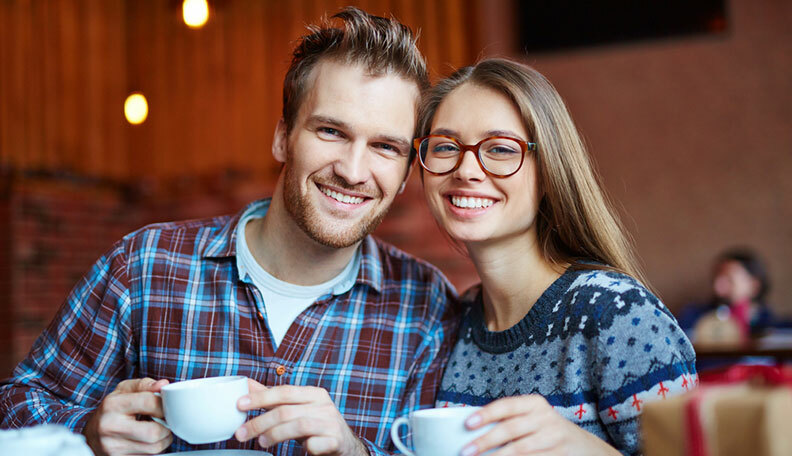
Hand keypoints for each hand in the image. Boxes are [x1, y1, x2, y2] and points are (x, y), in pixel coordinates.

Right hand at [83, 378, 171, 455]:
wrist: (91, 434)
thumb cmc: (112, 409)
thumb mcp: (124, 390)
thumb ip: (145, 385)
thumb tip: (163, 385)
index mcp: (113, 405)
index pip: (149, 403)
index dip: (165, 404)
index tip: (167, 406)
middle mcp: (110, 427)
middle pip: (154, 432)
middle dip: (166, 427)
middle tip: (165, 421)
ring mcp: (113, 447)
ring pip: (154, 448)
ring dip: (163, 439)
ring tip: (157, 431)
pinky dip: (153, 449)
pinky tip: (147, 441)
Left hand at [235, 379, 367, 454]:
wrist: (344, 444)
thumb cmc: (315, 424)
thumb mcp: (297, 408)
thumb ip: (273, 398)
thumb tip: (246, 384)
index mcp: (314, 393)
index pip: (284, 391)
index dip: (261, 397)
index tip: (240, 404)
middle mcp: (324, 405)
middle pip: (287, 411)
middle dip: (260, 422)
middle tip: (242, 433)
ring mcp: (331, 423)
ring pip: (298, 426)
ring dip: (275, 435)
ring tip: (261, 442)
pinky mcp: (335, 440)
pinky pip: (315, 444)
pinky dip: (304, 447)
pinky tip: (299, 449)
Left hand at [460, 395, 619, 455]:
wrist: (584, 447)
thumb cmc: (546, 430)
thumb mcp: (532, 418)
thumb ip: (508, 420)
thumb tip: (472, 429)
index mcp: (534, 404)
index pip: (507, 405)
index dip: (487, 413)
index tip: (468, 423)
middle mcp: (546, 418)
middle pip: (511, 430)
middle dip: (486, 441)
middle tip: (466, 450)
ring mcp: (554, 439)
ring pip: (520, 450)